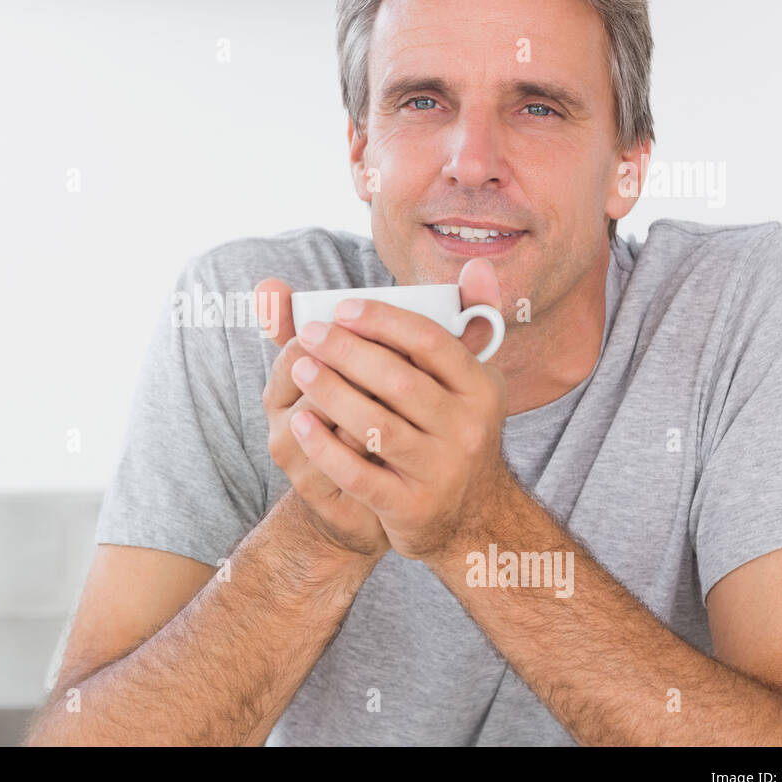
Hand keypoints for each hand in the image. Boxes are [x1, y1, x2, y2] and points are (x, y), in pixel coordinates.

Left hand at [282, 259, 511, 561]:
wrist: (470, 517)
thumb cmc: (451, 429)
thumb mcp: (464, 380)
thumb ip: (458, 324)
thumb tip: (476, 263)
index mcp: (482, 387)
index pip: (430, 341)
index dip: (383, 320)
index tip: (343, 307)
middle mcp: (468, 429)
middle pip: (398, 381)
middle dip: (347, 352)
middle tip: (310, 333)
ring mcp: (441, 471)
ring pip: (376, 426)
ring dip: (331, 392)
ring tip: (300, 368)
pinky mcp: (411, 507)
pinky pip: (359, 474)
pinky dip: (325, 446)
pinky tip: (299, 421)